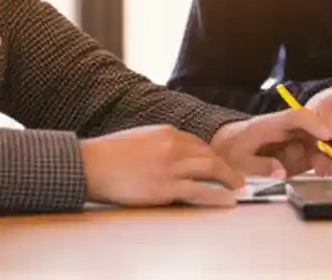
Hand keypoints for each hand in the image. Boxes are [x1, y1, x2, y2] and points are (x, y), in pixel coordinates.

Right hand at [80, 125, 245, 206]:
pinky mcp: (165, 187)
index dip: (212, 156)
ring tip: (238, 187)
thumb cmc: (109, 154)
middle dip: (228, 166)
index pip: (198, 144)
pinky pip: (199, 191)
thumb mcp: (140, 138)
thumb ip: (161, 144)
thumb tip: (175, 154)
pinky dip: (217, 195)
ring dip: (229, 179)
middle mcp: (174, 147)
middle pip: (210, 155)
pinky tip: (228, 200)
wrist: (91, 165)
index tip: (219, 165)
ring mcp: (171, 167)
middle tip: (239, 176)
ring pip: (211, 169)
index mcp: (167, 132)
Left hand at [211, 108, 331, 177]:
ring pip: (318, 145)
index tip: (328, 133)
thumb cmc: (230, 150)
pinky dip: (323, 165)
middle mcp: (288, 129)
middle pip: (314, 130)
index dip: (315, 122)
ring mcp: (295, 141)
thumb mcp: (239, 160)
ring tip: (329, 172)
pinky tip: (326, 174)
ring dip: (327, 157)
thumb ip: (260, 165)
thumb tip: (281, 170)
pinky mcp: (299, 154)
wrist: (226, 149)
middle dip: (327, 144)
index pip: (297, 116)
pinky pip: (315, 157)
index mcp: (272, 124)